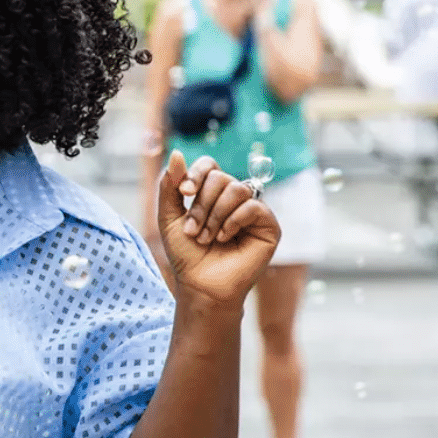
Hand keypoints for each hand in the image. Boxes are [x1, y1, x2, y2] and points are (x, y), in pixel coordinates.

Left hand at [155, 150, 279, 310]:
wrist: (200, 285)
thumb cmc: (186, 253)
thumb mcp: (169, 217)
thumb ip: (170, 186)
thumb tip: (176, 153)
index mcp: (213, 193)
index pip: (209, 165)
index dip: (196, 174)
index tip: (183, 193)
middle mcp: (234, 198)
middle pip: (220, 177)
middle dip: (201, 204)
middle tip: (193, 231)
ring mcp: (253, 211)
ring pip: (236, 189)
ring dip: (215, 215)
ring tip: (207, 237)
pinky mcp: (268, 226)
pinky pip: (253, 206)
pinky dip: (233, 221)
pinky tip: (224, 238)